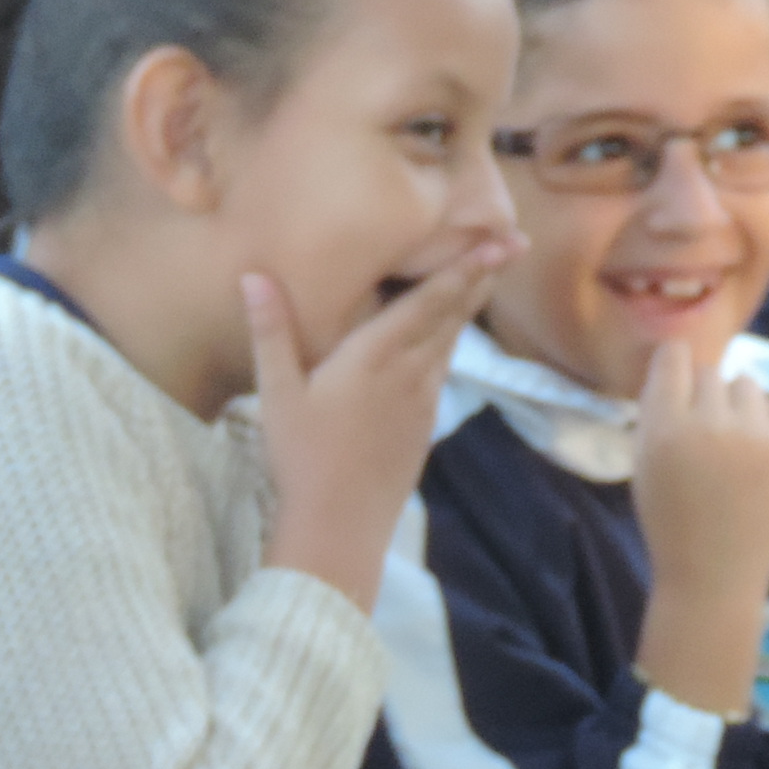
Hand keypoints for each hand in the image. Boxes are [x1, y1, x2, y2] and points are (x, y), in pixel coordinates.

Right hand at [250, 233, 514, 609]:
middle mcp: (410, 374)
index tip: (496, 241)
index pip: (429, 302)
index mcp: (376, 358)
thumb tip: (254, 275)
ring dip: (470, 305)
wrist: (340, 527)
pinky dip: (451, 340)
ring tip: (488, 274)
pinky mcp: (423, 423)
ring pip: (452, 341)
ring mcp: (422, 400)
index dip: (463, 268)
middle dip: (482, 275)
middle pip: (453, 314)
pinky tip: (450, 333)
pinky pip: (442, 369)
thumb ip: (271, 331)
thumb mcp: (278, 393)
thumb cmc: (302, 458)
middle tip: (514, 241)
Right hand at [629, 343, 768, 713]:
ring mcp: (755, 436)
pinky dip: (768, 421)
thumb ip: (659, 411)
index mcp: (664, 427)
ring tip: (732, 442)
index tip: (677, 383)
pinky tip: (756, 451)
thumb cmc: (670, 519)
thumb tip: (683, 359)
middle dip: (705, 394)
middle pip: (711, 372)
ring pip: (747, 384)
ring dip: (738, 404)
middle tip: (704, 432)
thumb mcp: (644, 462)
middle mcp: (710, 424)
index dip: (675, 367)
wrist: (714, 576)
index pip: (675, 356)